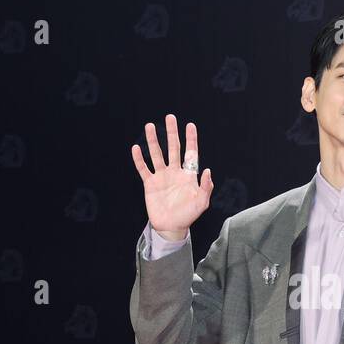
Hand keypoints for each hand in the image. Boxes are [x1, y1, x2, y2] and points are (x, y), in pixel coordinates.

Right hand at [131, 113, 213, 238]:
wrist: (171, 227)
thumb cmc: (188, 216)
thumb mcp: (202, 203)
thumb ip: (206, 187)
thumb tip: (207, 170)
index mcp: (188, 175)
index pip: (190, 153)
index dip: (191, 139)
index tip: (190, 125)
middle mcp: (175, 172)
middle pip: (173, 148)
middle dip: (172, 133)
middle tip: (170, 117)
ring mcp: (162, 177)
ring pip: (157, 154)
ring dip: (153, 140)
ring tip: (149, 126)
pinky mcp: (150, 184)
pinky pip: (143, 168)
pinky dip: (139, 159)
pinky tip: (136, 148)